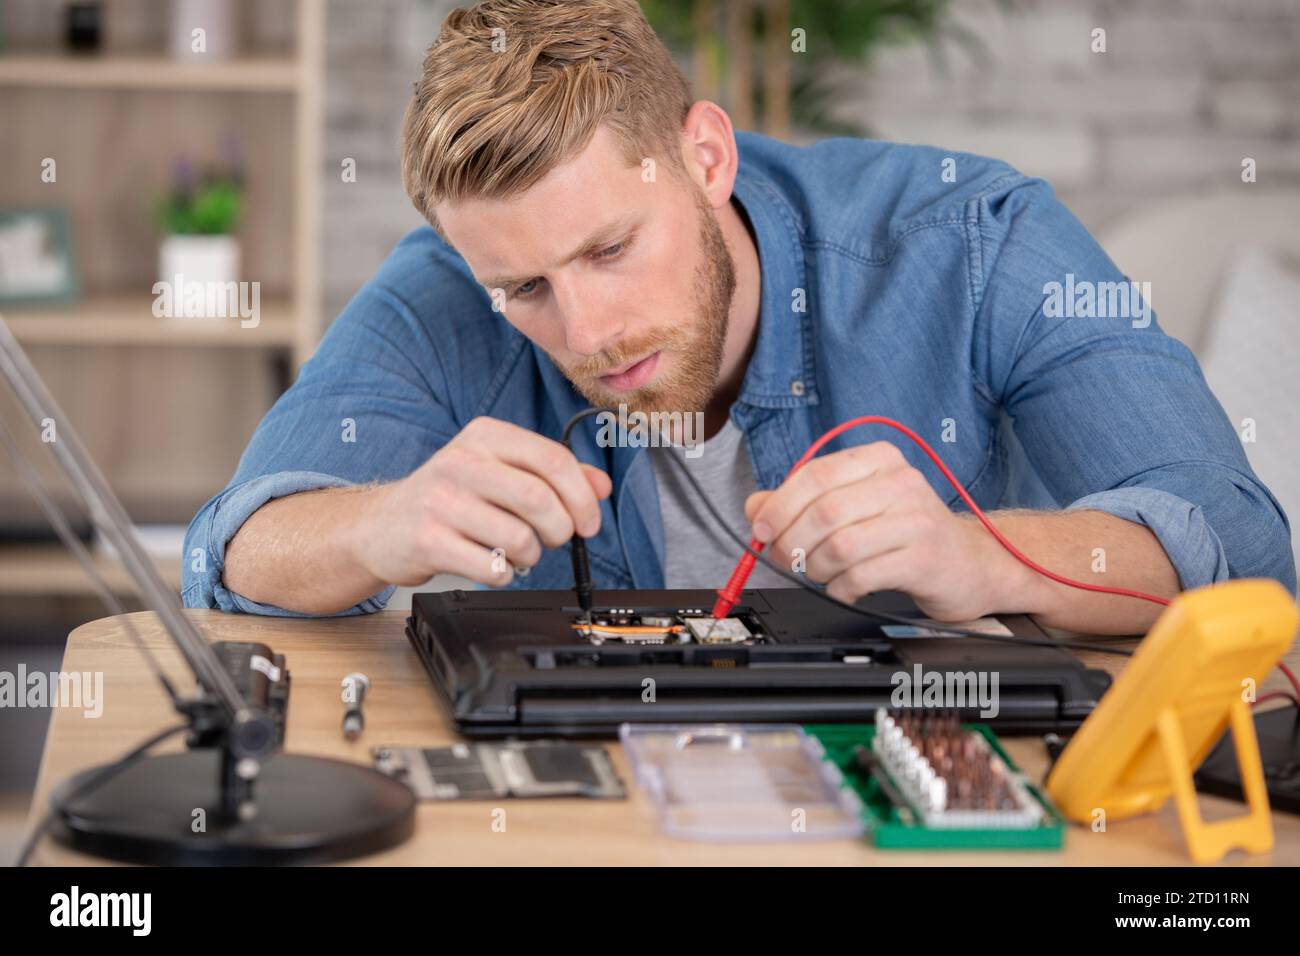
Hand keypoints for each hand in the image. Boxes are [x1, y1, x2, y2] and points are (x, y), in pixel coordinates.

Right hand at [352, 417, 610, 587]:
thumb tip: (601, 486)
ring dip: (532, 555)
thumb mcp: (498, 471)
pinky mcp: (428, 541)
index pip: (552, 459)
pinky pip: (492, 567)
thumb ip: (551, 474)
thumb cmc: (448, 497)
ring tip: (519, 552)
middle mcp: (460, 462)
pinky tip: (491, 564)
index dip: (582, 496)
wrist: (381, 526)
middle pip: (540, 499)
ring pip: (519, 537)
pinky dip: (504, 574)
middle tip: (556, 540)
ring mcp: (441, 501)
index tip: (589, 522)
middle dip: (561, 529)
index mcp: (484, 436)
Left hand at [745, 441, 1001, 620]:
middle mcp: (901, 482)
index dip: (780, 505)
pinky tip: (846, 587)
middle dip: (792, 543)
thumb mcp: (855, 505)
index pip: (815, 475)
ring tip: (821, 575)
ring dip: (817, 569)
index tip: (762, 530)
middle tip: (787, 560)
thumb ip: (802, 502)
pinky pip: (862, 576)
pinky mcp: (924, 558)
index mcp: (878, 459)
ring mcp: (916, 519)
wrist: (969, 563)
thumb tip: (757, 507)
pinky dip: (841, 588)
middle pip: (823, 512)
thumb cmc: (906, 532)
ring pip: (839, 546)